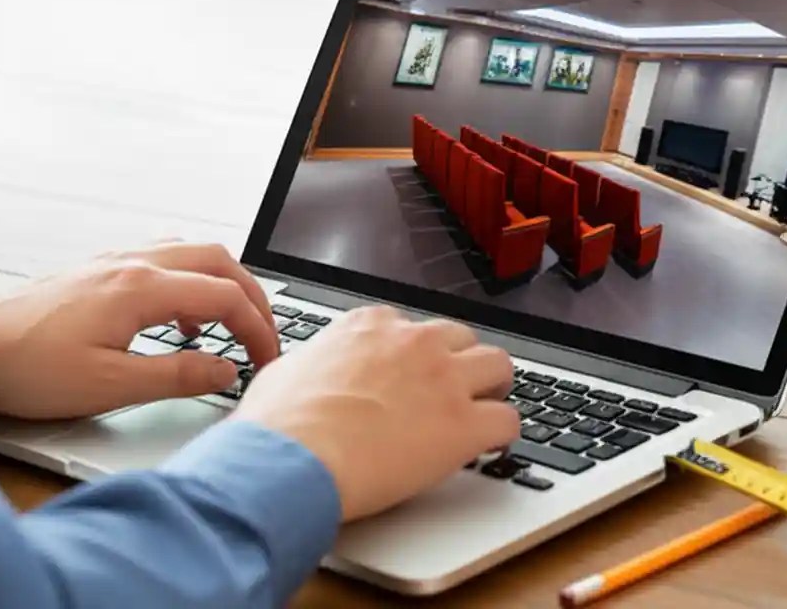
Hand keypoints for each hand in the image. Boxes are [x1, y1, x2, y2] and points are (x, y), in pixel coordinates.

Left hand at [0, 242, 278, 418]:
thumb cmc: (26, 369)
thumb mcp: (111, 386)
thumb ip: (178, 377)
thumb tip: (225, 370)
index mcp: (141, 288)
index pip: (226, 298)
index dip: (258, 329)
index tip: (266, 359)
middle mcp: (132, 264)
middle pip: (219, 261)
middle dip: (252, 297)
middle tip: (263, 335)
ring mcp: (113, 263)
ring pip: (192, 253)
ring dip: (222, 283)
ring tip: (231, 322)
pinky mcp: (98, 272)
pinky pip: (163, 260)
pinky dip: (189, 283)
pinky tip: (179, 320)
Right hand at [231, 306, 518, 521]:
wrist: (289, 460)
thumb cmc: (279, 425)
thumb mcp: (287, 370)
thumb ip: (315, 362)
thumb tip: (311, 373)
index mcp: (373, 326)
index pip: (414, 327)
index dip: (418, 355)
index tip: (415, 373)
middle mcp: (415, 343)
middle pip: (463, 339)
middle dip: (462, 363)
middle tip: (455, 390)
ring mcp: (444, 381)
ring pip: (499, 366)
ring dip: (493, 388)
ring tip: (484, 410)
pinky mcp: (462, 425)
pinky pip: (508, 420)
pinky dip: (503, 434)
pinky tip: (490, 445)